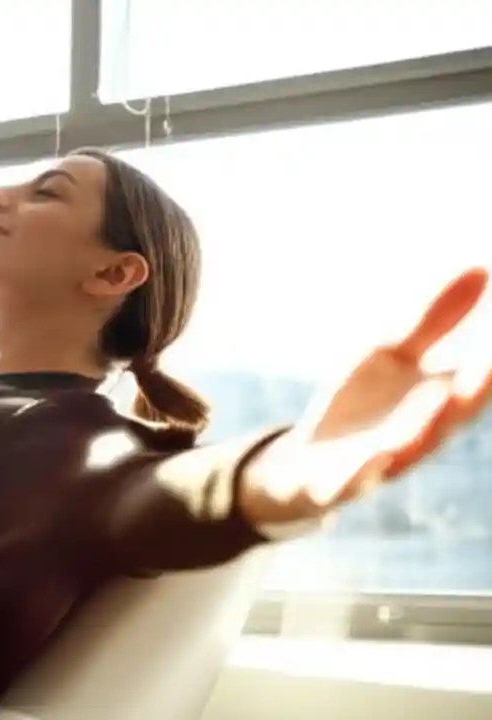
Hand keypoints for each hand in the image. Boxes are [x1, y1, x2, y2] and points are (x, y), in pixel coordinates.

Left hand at [241, 267, 491, 526]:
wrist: (307, 463)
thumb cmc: (362, 403)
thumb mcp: (390, 353)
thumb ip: (434, 320)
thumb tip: (481, 267)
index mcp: (438, 401)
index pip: (476, 379)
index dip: (490, 362)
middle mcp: (418, 435)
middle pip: (451, 416)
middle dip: (474, 390)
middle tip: (489, 363)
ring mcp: (378, 463)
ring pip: (408, 450)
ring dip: (427, 427)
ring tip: (443, 398)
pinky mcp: (336, 484)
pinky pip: (351, 484)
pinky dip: (363, 474)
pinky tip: (375, 459)